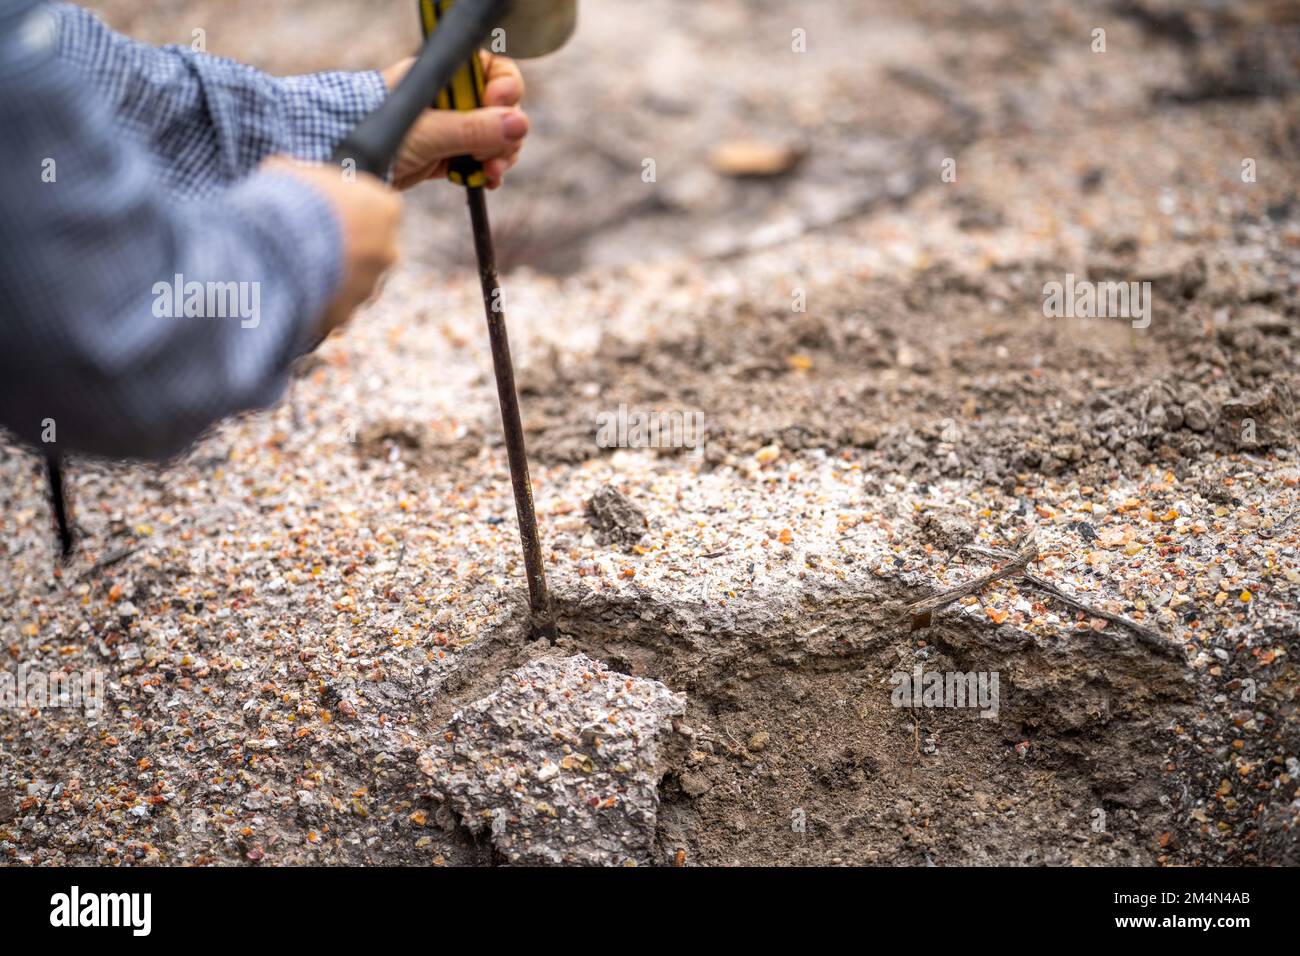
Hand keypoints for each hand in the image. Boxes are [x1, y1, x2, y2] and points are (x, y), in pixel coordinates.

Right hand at [259, 155, 401, 337]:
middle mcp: (387, 249)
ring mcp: (370, 285)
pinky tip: (291, 291)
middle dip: (345, 247)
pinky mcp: (347, 313)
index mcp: (384, 207)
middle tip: (311, 242)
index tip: (329, 210)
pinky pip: (333, 307)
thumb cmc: (286, 201)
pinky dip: (316, 302)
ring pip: (354, 282)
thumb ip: (306, 176)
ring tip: (296, 268)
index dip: (352, 207)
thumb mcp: (291, 173)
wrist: (275, 248)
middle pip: (371, 248)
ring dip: (332, 277)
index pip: (379, 206)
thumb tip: (289, 174)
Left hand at [381, 52, 528, 190]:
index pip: (492, 71)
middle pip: (500, 108)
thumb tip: (519, 124)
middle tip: (493, 153)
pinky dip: (486, 171)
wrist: (343, 168)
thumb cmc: (374, 134)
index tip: (499, 107)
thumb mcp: (427, 132)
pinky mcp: (444, 155)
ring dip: (499, 155)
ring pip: (493, 137)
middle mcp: (449, 99)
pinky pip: (478, 160)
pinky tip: (486, 181)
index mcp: (443, 77)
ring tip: (488, 172)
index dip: (505, 88)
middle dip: (505, 132)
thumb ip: (473, 129)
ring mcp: (448, 128)